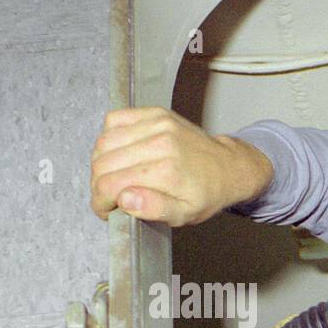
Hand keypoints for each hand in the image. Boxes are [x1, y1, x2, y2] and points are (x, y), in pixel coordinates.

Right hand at [90, 108, 271, 225]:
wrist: (229, 167)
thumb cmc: (206, 194)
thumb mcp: (185, 214)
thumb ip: (154, 209)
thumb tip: (125, 199)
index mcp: (167, 172)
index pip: (109, 185)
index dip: (100, 202)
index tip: (105, 210)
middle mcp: (161, 143)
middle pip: (102, 163)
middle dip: (98, 185)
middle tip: (109, 196)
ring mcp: (158, 124)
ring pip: (103, 142)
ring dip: (100, 162)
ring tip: (113, 176)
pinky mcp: (155, 113)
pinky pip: (114, 120)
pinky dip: (109, 138)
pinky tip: (121, 153)